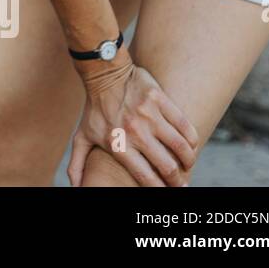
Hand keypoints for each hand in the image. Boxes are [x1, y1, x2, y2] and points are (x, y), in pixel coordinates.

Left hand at [68, 57, 198, 186]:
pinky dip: (192, 139)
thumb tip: (76, 187)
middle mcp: (134, 131)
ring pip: (180, 146)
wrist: (104, 74)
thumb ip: (78, 163)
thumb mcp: (82, 136)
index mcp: (117, 143)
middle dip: (177, 180)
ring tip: (188, 165)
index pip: (145, 176)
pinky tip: (191, 145)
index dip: (159, 188)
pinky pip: (184, 124)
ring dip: (189, 160)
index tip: (167, 192)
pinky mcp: (160, 99)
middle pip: (167, 166)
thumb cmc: (94, 110)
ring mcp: (149, 115)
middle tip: (181, 183)